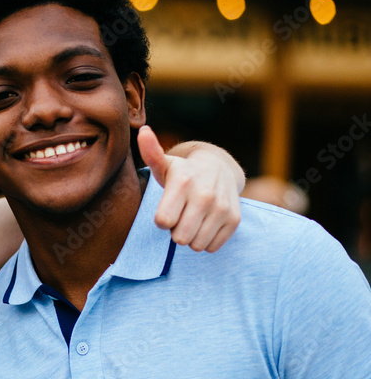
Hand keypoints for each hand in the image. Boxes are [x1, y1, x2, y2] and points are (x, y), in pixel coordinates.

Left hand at [139, 125, 240, 251]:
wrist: (219, 168)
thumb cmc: (182, 171)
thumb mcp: (165, 163)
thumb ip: (150, 153)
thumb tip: (143, 131)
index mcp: (183, 182)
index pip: (163, 221)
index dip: (161, 220)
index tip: (166, 210)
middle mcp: (204, 195)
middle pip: (179, 237)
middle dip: (175, 231)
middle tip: (180, 216)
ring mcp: (222, 208)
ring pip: (196, 245)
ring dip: (190, 237)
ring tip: (192, 220)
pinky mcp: (234, 219)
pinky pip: (212, 247)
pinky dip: (206, 241)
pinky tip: (205, 224)